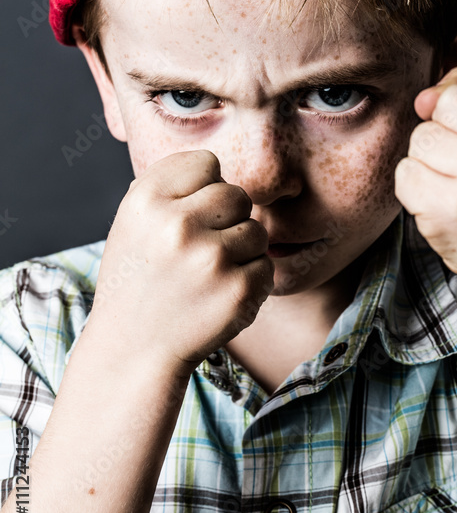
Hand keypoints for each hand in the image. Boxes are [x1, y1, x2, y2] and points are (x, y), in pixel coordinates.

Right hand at [89, 150, 273, 375]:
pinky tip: (219, 297)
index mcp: (146, 200)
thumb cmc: (139, 279)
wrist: (133, 350)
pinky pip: (266, 267)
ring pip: (256, 231)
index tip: (188, 216)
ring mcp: (209, 259)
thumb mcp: (134, 222)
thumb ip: (172, 186)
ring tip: (207, 276)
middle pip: (237, 194)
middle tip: (200, 252)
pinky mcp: (237, 291)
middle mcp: (176, 224)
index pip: (207, 162)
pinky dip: (250, 283)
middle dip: (227, 221)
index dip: (203, 189)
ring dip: (241, 252)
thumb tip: (219, 166)